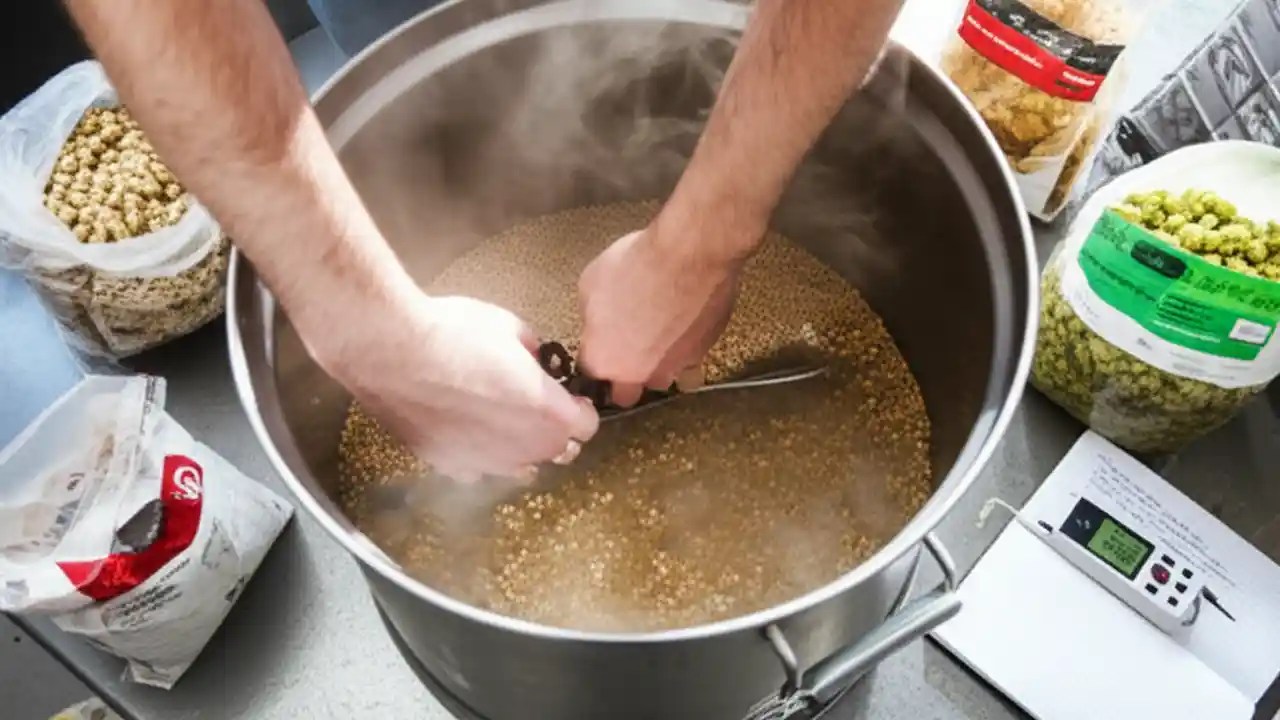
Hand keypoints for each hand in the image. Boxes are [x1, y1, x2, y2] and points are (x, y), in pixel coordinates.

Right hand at [315, 290, 598, 481]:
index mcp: (550, 413)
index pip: (588, 426)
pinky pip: (478, 470)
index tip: (568, 396)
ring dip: (519, 446)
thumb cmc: (454, 333)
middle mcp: (525, 448)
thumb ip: (533, 351)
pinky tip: (465, 429)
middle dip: (554, 429)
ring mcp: (487, 464)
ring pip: (521, 466)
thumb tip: (533, 359)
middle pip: (558, 450)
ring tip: (498, 418)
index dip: (579, 408)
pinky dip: (479, 455)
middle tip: (533, 403)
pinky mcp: (450, 467)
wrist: (392, 350)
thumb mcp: (509, 327)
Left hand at [577, 224, 745, 406]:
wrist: (689, 257)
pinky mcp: (703, 355)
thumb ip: (591, 316)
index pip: (589, 376)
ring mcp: (674, 368)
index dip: (594, 360)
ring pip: (661, 381)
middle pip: (626, 395)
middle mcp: (638, 374)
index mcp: (604, 360)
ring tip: (658, 338)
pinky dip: (685, 350)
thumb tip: (598, 324)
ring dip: (656, 367)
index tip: (597, 347)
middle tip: (626, 350)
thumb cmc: (635, 266)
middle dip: (623, 379)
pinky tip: (684, 327)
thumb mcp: (591, 282)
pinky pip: (690, 363)